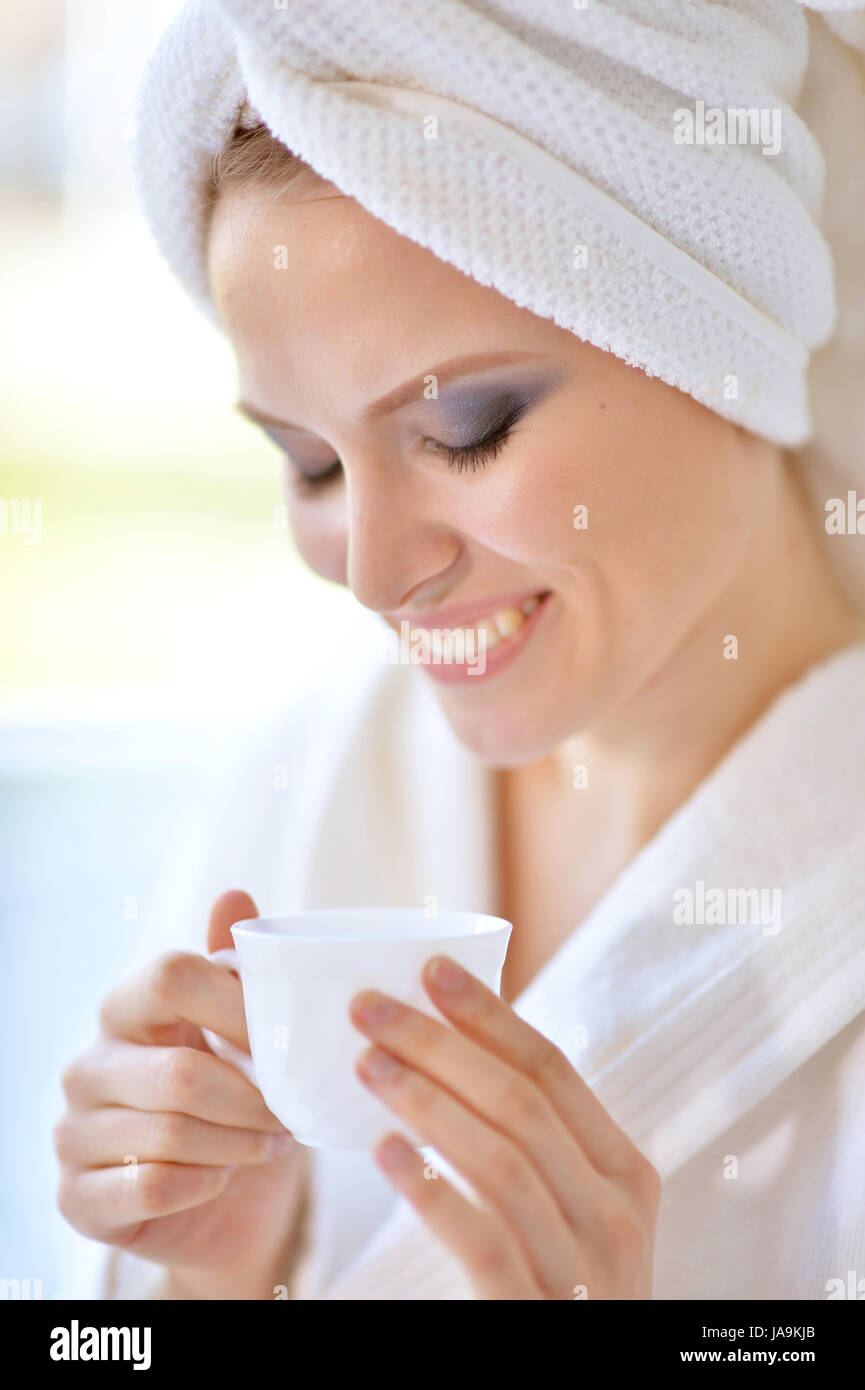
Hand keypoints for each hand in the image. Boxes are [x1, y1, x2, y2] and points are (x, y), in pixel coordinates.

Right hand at [55, 891, 308, 1299]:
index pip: (172, 976)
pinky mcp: (76, 1197)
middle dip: (254, 1100)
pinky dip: (205, 1184)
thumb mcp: (241, 1033)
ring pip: (172, 1135)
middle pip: (180, 1072)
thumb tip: (233, 893)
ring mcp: (74, 1132)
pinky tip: (223, 1178)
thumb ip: (234, 968)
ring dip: (239, 1145)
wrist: (220, 1202)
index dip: (240, 1007)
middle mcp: (88, 1065)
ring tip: (271, 1144)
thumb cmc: (233, 1102)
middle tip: (291, 1114)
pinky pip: (152, 1188)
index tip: (285, 1042)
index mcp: (125, 1009)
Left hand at [350, 957, 659, 1299]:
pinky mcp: (537, 1315)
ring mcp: (585, 1269)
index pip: (553, 1070)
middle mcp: (617, 1213)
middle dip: (440, 1043)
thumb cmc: (563, 1283)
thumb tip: (454, 1043)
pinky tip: (382, 1153)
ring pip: (500, 1160)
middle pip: (521, 1103)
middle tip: (369, 1005)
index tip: (430, 967)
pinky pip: (482, 1240)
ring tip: (364, 1064)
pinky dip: (431, 1189)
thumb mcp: (575, 1207)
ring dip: (426, 1101)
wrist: (588, 1381)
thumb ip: (534, 1140)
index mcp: (626, 1170)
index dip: (489, 1014)